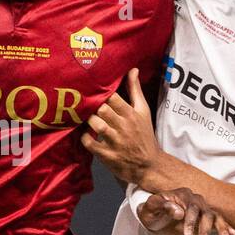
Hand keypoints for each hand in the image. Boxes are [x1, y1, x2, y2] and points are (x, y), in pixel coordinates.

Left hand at [81, 67, 159, 184]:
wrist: (149, 165)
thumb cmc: (144, 135)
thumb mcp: (143, 112)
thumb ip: (135, 91)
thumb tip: (133, 69)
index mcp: (132, 114)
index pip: (114, 98)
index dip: (102, 94)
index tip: (95, 92)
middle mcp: (124, 127)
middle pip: (103, 110)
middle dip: (93, 107)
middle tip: (86, 105)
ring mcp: (116, 142)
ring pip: (97, 125)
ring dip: (89, 120)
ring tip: (85, 118)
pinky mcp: (108, 156)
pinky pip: (90, 143)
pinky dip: (85, 137)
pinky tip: (85, 133)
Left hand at [137, 187, 234, 234]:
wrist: (154, 217)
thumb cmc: (151, 212)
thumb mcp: (150, 209)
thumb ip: (162, 206)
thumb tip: (178, 211)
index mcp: (182, 195)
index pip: (192, 207)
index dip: (191, 221)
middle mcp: (195, 200)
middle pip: (206, 213)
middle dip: (205, 230)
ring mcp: (201, 209)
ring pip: (214, 217)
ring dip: (220, 229)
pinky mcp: (204, 218)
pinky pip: (218, 221)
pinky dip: (225, 227)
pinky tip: (231, 234)